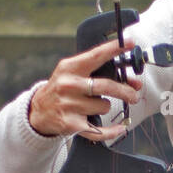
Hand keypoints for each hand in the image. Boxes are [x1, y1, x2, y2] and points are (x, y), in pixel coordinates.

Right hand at [27, 34, 142, 140]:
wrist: (40, 111)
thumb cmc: (62, 90)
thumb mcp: (74, 75)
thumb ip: (99, 74)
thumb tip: (133, 82)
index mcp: (70, 68)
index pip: (96, 55)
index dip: (113, 49)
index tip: (129, 43)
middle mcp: (69, 85)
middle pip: (105, 86)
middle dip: (124, 91)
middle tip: (133, 94)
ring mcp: (70, 105)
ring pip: (104, 106)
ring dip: (105, 107)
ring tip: (94, 106)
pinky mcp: (72, 124)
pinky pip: (101, 129)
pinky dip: (113, 130)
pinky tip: (120, 128)